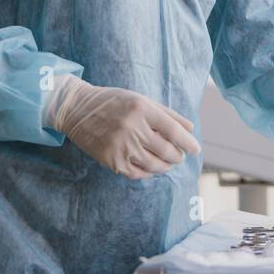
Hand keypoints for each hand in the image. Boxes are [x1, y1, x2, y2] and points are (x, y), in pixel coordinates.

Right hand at [46, 75, 199, 179]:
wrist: (77, 110)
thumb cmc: (113, 102)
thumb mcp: (141, 100)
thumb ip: (167, 114)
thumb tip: (190, 129)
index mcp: (142, 109)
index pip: (175, 131)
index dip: (189, 143)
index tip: (196, 149)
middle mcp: (133, 128)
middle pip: (168, 151)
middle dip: (178, 156)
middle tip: (179, 155)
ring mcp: (122, 147)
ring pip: (156, 166)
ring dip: (166, 166)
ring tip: (168, 162)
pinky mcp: (112, 161)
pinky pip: (139, 174)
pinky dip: (149, 173)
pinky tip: (151, 167)